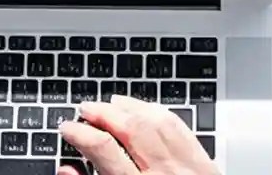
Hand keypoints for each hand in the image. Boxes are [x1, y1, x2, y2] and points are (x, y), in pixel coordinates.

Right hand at [58, 96, 218, 174]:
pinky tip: (144, 110)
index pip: (103, 150)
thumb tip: (66, 172)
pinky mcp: (204, 164)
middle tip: (84, 109)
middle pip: (130, 128)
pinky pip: (179, 127)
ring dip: (129, 107)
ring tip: (110, 103)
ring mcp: (187, 167)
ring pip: (155, 121)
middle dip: (103, 113)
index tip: (67, 128)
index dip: (79, 133)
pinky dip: (157, 113)